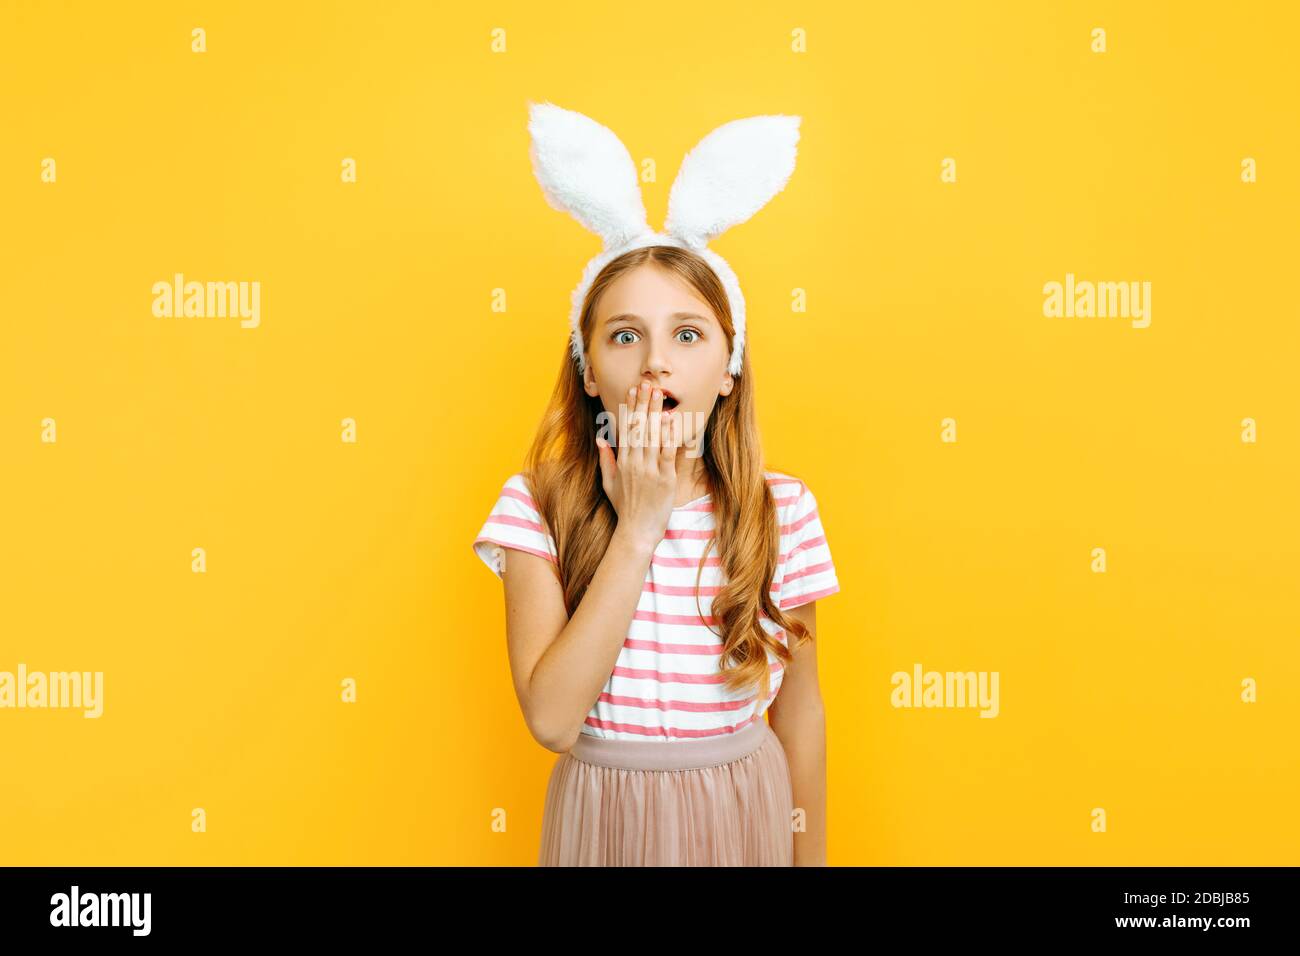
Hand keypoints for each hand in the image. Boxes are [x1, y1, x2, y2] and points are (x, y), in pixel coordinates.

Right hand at [596, 382, 680, 550]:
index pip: (626, 429)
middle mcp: (635, 463)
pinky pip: (667, 453)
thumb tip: (601, 439)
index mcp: (623, 462)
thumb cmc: (625, 509)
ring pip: (652, 436)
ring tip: (660, 395)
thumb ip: (606, 460)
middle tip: (649, 384)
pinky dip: (670, 436)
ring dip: (656, 413)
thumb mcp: (609, 484)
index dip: (630, 409)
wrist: (636, 532)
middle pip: (639, 428)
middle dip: (644, 404)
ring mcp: (650, 470)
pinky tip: (672, 421)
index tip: (633, 392)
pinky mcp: (664, 479)